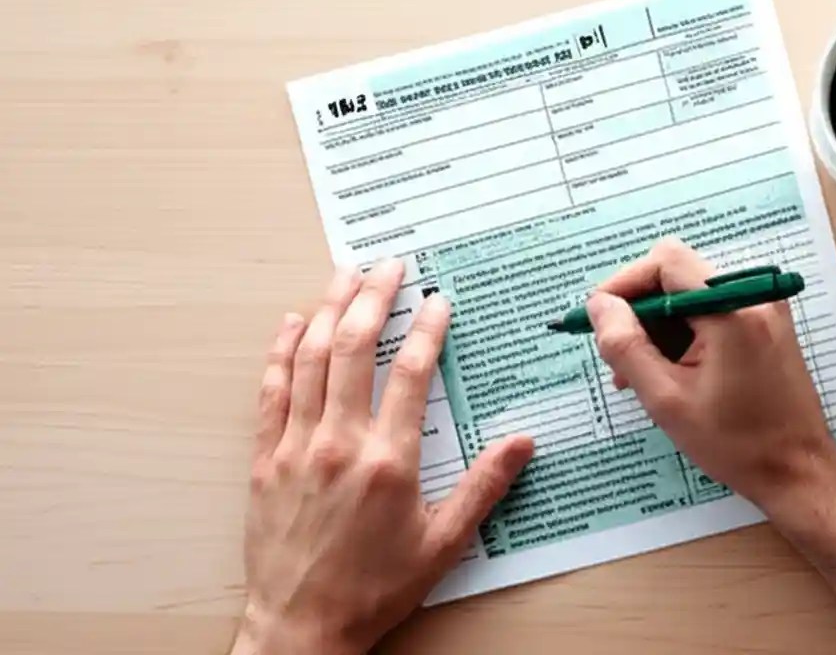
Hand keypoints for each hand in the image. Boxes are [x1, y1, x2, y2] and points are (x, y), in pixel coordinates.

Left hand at [232, 262, 533, 654]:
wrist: (301, 627)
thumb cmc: (374, 590)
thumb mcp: (443, 544)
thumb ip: (484, 487)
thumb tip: (522, 443)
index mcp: (388, 461)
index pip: (410, 374)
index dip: (426, 329)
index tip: (437, 301)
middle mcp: (338, 443)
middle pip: (353, 349)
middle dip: (373, 298)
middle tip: (389, 266)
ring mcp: (295, 448)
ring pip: (308, 360)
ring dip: (326, 310)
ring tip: (344, 276)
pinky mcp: (264, 461)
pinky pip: (270, 392)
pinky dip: (279, 353)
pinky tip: (289, 326)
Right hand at [586, 238, 835, 511]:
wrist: (797, 471)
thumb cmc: (736, 444)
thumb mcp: (666, 399)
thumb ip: (626, 346)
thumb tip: (599, 305)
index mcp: (732, 308)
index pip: (666, 261)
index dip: (623, 284)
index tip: (598, 317)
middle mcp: (754, 294)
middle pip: (677, 273)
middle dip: (640, 310)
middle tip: (616, 355)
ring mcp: (764, 307)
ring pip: (691, 293)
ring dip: (659, 326)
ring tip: (637, 375)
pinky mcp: (766, 324)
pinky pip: (712, 310)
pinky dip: (684, 333)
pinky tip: (668, 371)